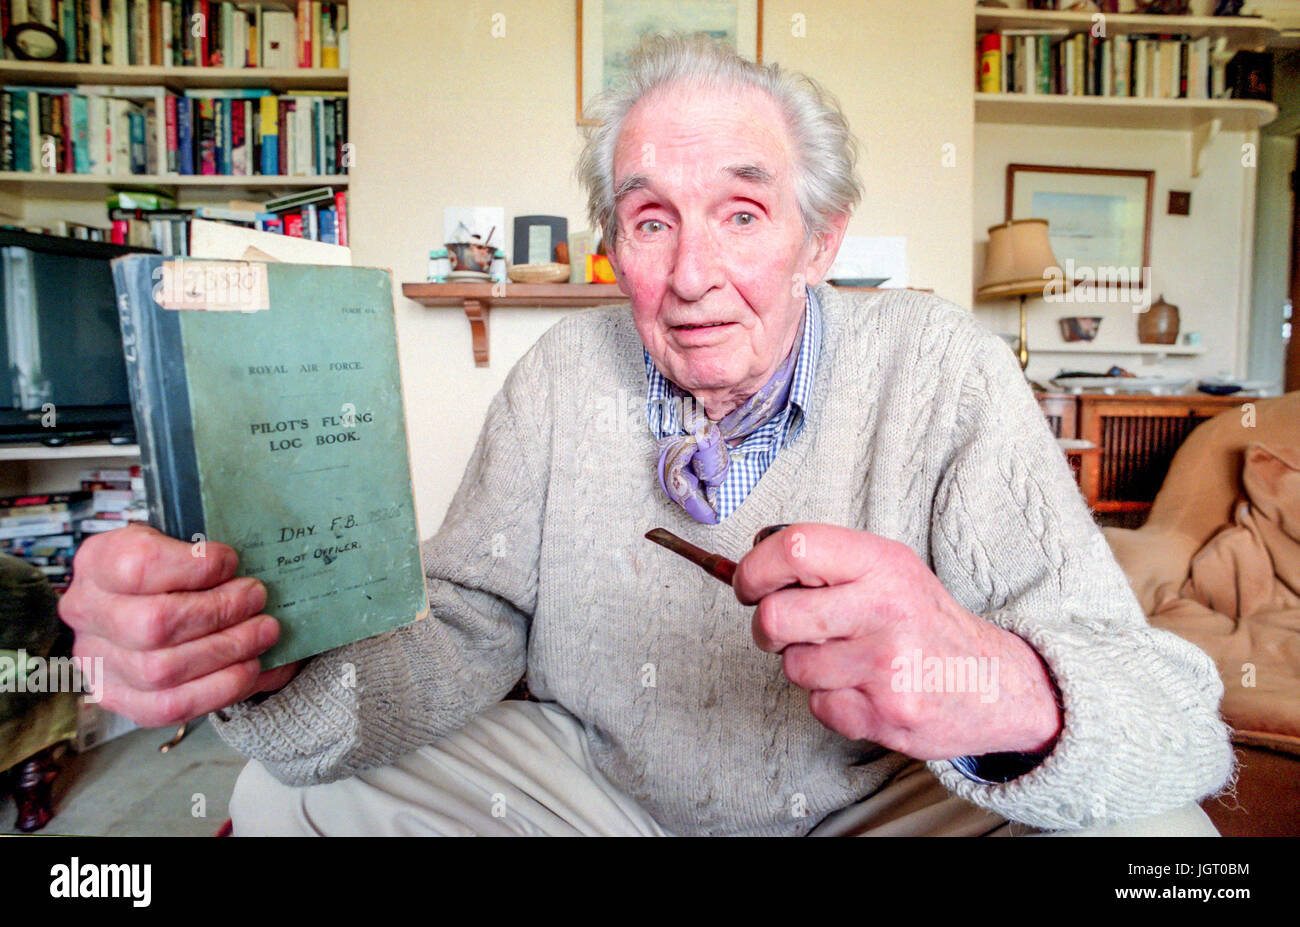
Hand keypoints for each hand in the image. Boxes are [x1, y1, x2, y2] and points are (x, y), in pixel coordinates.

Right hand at [59, 524, 300, 726]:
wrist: (144, 600)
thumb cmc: (173, 566)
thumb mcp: (179, 538)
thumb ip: (207, 545)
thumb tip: (261, 560)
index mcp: (98, 561)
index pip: (138, 565)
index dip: (195, 566)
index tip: (231, 561)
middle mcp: (87, 613)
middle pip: (155, 623)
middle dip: (220, 612)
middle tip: (257, 598)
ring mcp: (98, 661)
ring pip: (163, 670)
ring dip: (228, 650)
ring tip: (264, 631)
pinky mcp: (120, 698)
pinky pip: (170, 706)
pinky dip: (221, 688)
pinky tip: (251, 667)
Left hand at [732, 523, 1060, 760]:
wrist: (994, 684)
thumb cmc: (925, 621)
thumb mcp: (889, 570)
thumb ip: (829, 564)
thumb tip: (750, 570)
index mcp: (883, 563)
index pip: (795, 548)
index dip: (755, 569)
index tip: (750, 585)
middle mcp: (885, 610)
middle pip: (775, 617)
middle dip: (767, 628)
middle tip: (785, 629)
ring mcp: (885, 666)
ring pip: (793, 666)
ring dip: (805, 665)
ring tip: (846, 658)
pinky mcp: (883, 715)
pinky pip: (818, 705)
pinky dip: (830, 700)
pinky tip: (863, 687)